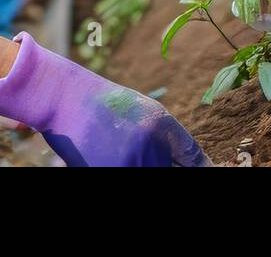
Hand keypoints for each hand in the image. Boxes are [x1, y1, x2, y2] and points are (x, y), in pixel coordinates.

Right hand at [0, 32, 209, 166]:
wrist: (62, 96)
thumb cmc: (102, 104)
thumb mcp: (140, 111)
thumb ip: (163, 137)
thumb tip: (185, 162)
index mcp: (162, 124)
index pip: (196, 159)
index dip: (204, 168)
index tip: (208, 171)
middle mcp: (152, 145)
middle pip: (170, 171)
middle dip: (165, 167)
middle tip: (148, 159)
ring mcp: (131, 162)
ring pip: (148, 173)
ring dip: (137, 166)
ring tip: (116, 150)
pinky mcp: (109, 172)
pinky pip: (123, 174)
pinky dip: (116, 167)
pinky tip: (105, 156)